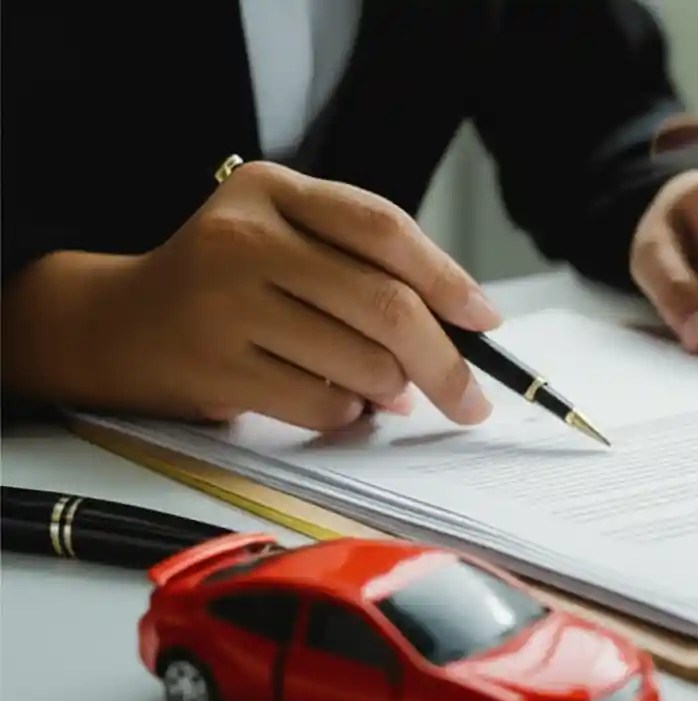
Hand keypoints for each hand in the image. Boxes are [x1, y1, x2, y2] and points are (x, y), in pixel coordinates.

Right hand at [81, 161, 499, 429]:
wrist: (115, 324)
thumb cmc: (227, 284)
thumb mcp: (282, 239)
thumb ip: (362, 265)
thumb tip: (459, 331)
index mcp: (272, 191)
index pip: (383, 229)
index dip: (448, 278)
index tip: (485, 320)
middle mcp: (244, 238)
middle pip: (385, 305)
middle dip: (445, 361)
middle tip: (471, 400)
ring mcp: (225, 304)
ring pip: (362, 363)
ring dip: (392, 391)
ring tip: (383, 391)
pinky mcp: (215, 368)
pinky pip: (322, 405)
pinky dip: (348, 415)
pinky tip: (336, 403)